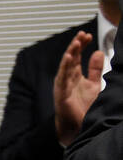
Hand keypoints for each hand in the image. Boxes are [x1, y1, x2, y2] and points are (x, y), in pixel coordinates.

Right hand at [53, 31, 104, 145]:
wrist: (78, 124)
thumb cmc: (83, 106)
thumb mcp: (94, 84)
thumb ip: (95, 69)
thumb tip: (98, 52)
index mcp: (74, 75)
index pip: (76, 56)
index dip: (82, 46)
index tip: (88, 35)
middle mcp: (67, 78)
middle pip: (70, 58)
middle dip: (76, 46)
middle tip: (82, 34)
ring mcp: (63, 85)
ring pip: (66, 65)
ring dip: (70, 53)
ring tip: (76, 42)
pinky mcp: (61, 92)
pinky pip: (62, 77)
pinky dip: (64, 67)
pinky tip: (68, 57)